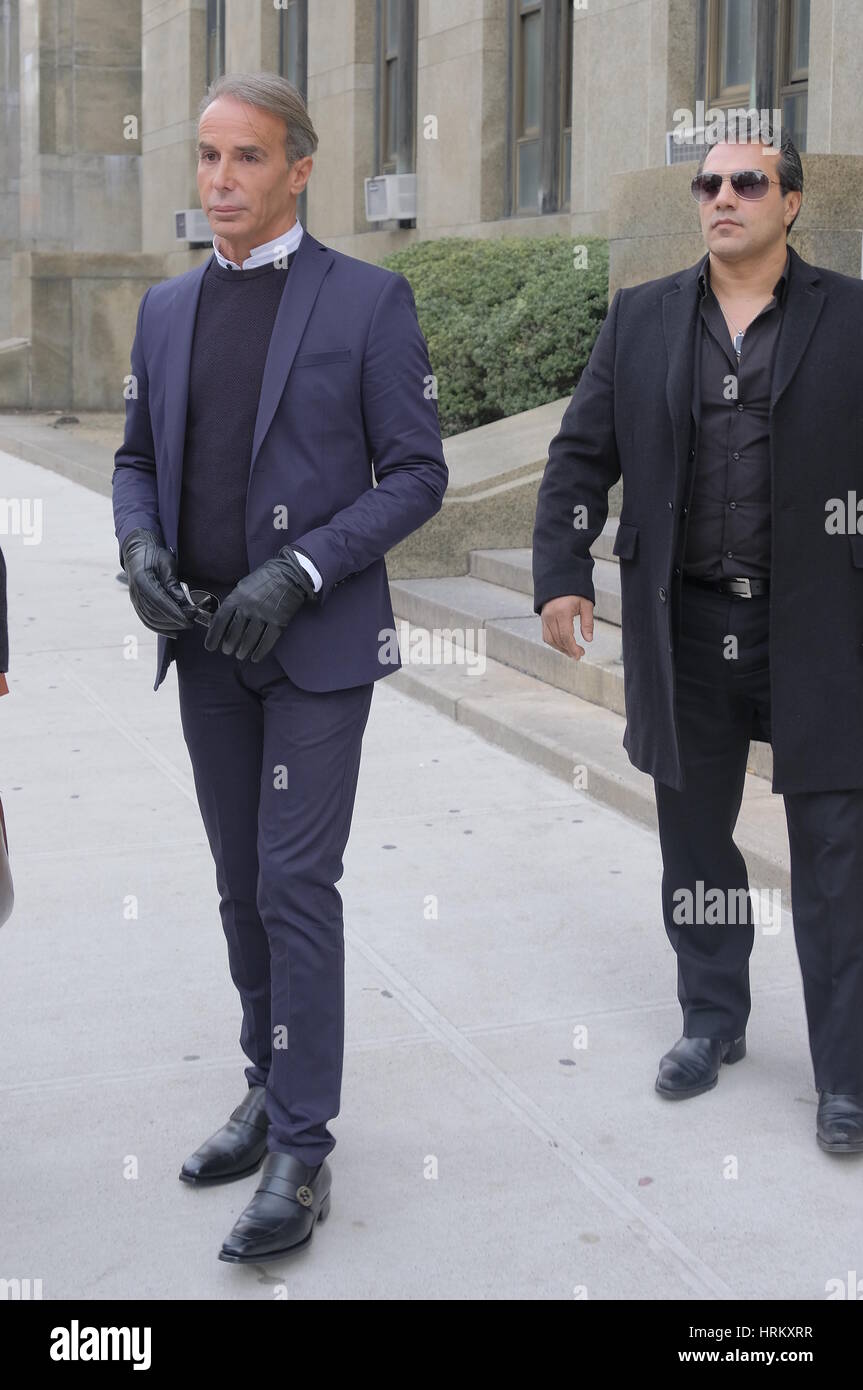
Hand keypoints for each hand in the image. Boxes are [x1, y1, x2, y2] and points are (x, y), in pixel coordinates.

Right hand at [121, 528, 194, 634]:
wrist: (138, 554)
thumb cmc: (154, 556)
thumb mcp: (167, 563)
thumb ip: (173, 583)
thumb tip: (181, 601)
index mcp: (142, 580)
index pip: (159, 601)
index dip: (174, 613)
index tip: (189, 619)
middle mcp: (136, 593)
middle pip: (155, 613)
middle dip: (175, 620)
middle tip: (193, 619)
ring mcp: (135, 601)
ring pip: (151, 620)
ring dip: (170, 626)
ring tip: (187, 624)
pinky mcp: (138, 605)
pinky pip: (148, 621)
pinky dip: (161, 629)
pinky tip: (174, 632)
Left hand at [204, 546, 315, 661]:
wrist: (289, 574)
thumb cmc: (264, 580)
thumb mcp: (243, 587)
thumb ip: (233, 602)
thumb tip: (222, 621)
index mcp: (237, 597)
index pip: (221, 620)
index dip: (213, 635)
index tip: (210, 646)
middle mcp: (248, 607)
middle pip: (234, 632)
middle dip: (229, 645)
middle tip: (227, 651)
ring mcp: (264, 615)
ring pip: (249, 639)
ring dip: (243, 650)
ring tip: (240, 655)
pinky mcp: (278, 622)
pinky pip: (267, 641)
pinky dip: (260, 651)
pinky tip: (255, 657)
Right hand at [540, 595, 593, 659]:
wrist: (560, 578)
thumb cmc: (575, 590)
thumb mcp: (586, 604)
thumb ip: (587, 623)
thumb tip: (589, 640)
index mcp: (562, 612)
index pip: (566, 636)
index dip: (573, 648)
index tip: (580, 654)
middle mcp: (550, 616)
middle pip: (558, 640)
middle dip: (568, 650)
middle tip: (579, 654)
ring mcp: (544, 617)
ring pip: (550, 640)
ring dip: (561, 648)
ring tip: (571, 652)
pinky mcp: (543, 618)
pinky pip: (546, 635)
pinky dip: (554, 642)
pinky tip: (564, 645)